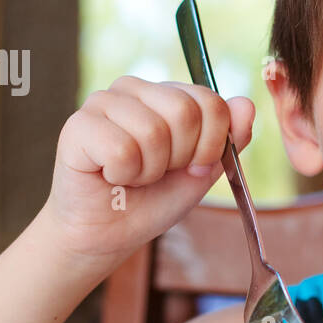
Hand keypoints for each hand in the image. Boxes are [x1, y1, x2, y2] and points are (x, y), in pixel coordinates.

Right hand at [43, 75, 255, 266]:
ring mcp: (101, 102)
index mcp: (167, 93)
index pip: (210, 102)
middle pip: (184, 112)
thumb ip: (228, 139)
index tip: (191, 165)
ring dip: (149, 170)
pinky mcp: (76, 126)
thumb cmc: (154, 198)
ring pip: (153, 132)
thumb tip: (246, 104)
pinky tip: (110, 175)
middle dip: (180, 157)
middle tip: (157, 172)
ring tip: (133, 175)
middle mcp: (133, 88)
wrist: (110, 234)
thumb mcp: (202, 170)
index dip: (209, 145)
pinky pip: (121, 149)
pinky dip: (124, 174)